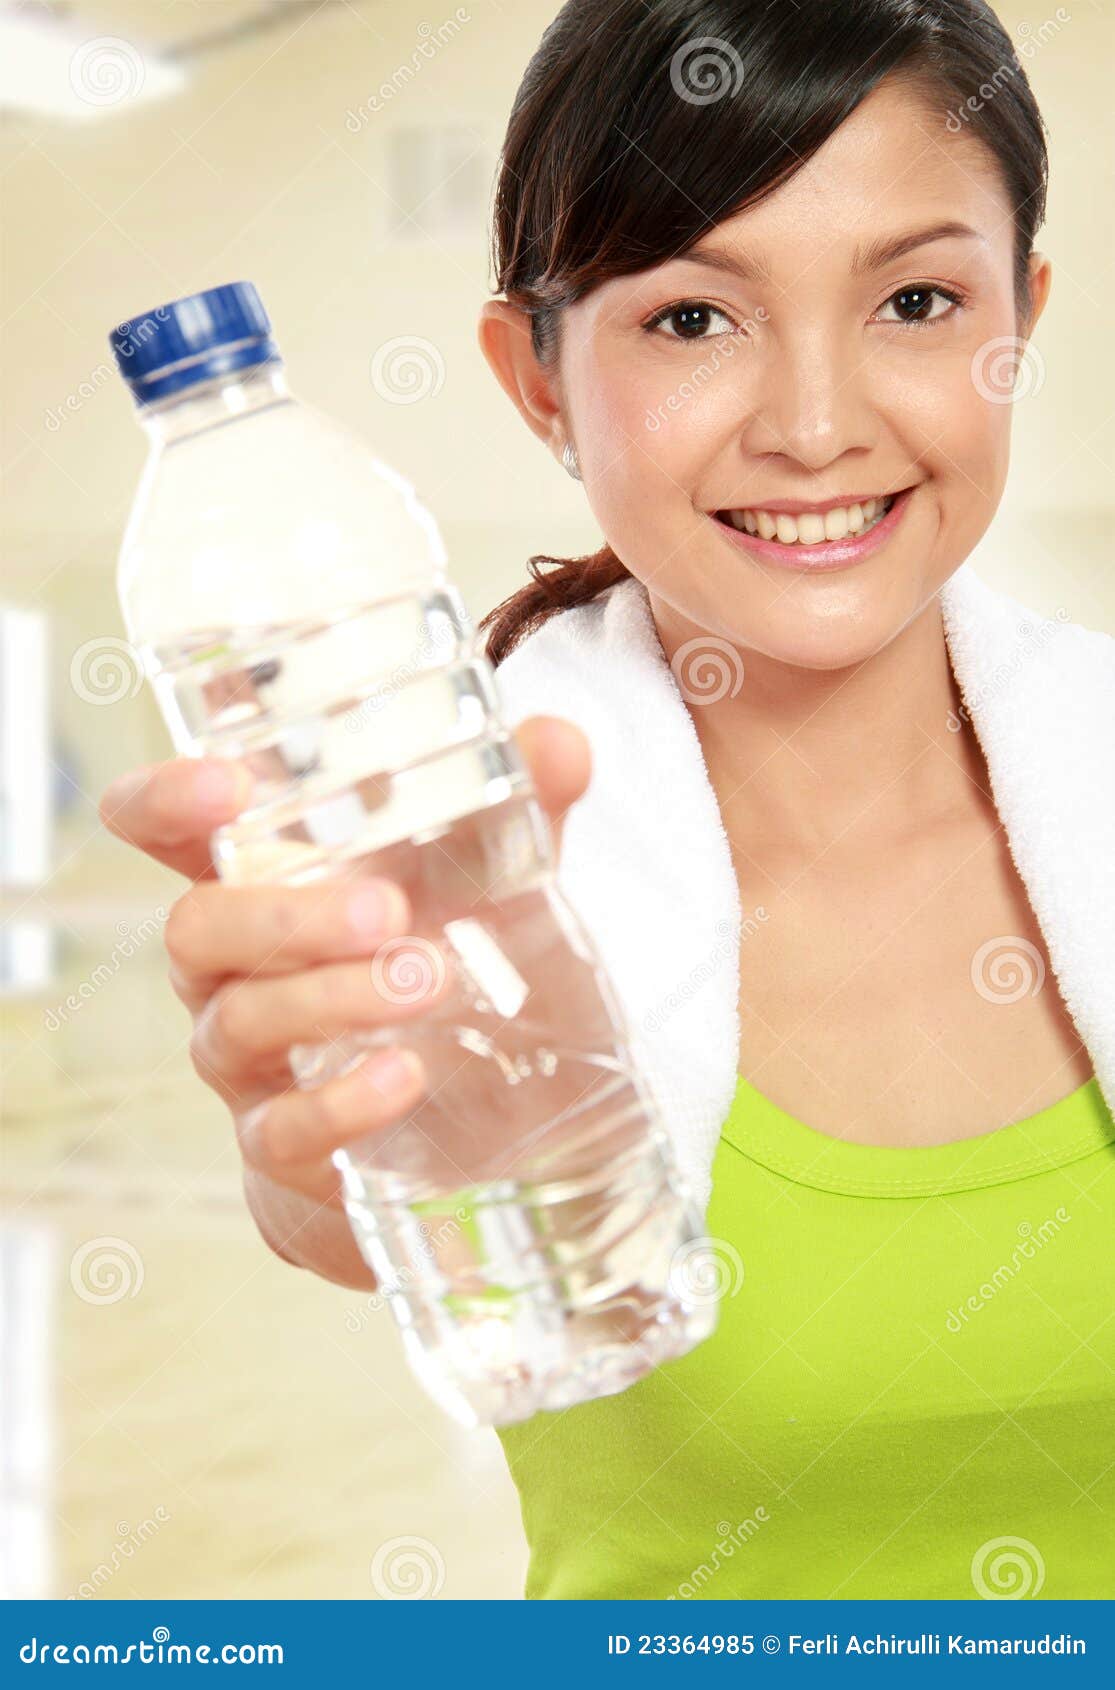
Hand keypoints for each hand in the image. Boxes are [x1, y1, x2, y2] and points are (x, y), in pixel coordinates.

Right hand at [99, 718, 590, 1285]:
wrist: (481, 1128)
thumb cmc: (458, 970)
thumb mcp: (496, 886)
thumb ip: (522, 810)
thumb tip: (559, 742)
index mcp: (266, 881)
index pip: (164, 829)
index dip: (165, 800)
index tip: (226, 783)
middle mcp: (236, 967)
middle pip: (196, 927)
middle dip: (283, 916)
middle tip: (387, 909)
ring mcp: (251, 1061)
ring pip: (242, 1021)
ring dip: (333, 997)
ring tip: (431, 979)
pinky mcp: (286, 1145)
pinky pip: (281, 1130)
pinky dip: (342, 1101)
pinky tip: (407, 1078)